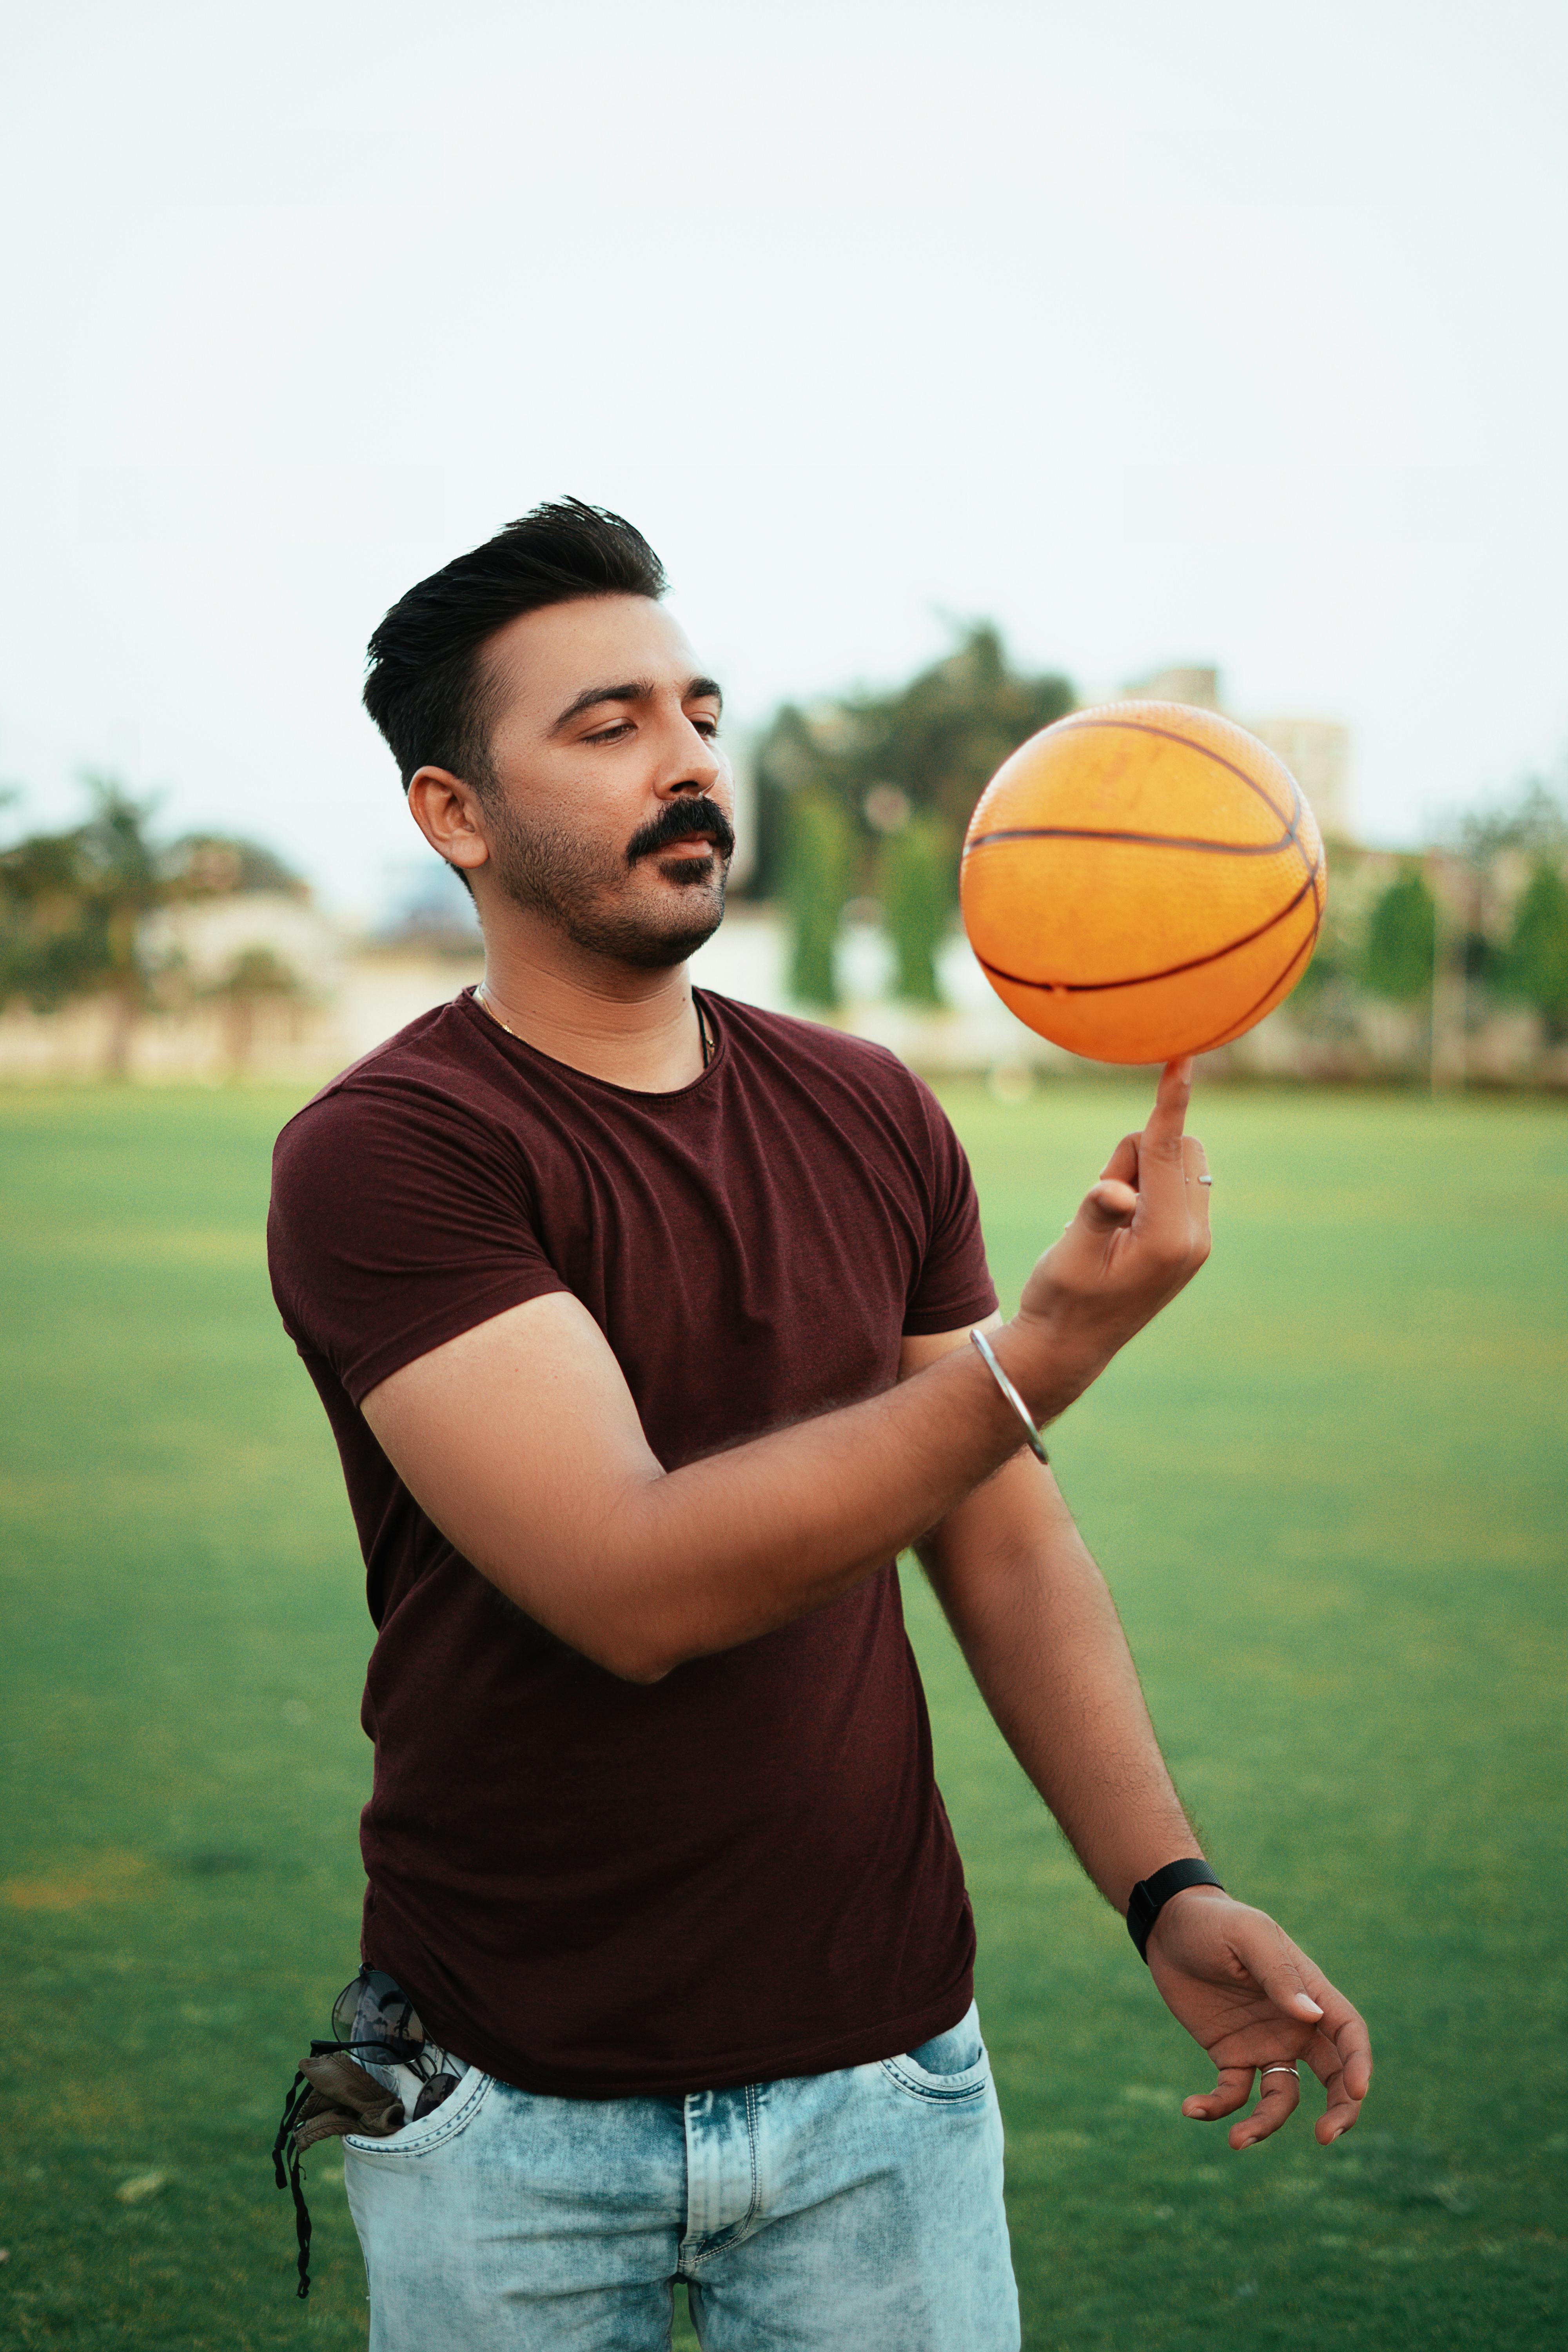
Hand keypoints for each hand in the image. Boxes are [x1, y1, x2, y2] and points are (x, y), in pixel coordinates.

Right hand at [1002, 1058, 1211, 1418]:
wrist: (1069, 1348)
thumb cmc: (1061, 1301)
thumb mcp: (1071, 1257)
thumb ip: (1094, 1213)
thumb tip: (1117, 1191)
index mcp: (1168, 1237)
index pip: (1170, 1150)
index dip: (1171, 1101)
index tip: (1183, 1058)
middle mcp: (1193, 1237)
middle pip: (1178, 1148)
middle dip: (1135, 1155)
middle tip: (1099, 1203)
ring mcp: (1195, 1240)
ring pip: (1175, 1163)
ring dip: (1137, 1173)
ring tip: (1106, 1222)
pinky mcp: (1188, 1241)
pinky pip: (1172, 1184)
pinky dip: (1144, 1189)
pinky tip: (1121, 1229)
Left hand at [1146, 1887, 1372, 2147]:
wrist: (1169, 1926)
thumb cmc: (1216, 1923)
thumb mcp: (1248, 1937)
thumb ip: (1278, 1974)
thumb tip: (1312, 2015)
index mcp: (1310, 1993)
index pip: (1348, 2035)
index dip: (1358, 2065)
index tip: (1356, 2093)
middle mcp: (1295, 2026)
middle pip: (1333, 2077)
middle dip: (1340, 2111)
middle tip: (1327, 2137)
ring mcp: (1264, 2044)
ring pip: (1282, 2098)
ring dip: (1266, 2124)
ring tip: (1237, 2140)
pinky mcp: (1230, 2056)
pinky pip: (1233, 2093)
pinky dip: (1216, 2108)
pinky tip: (1191, 2108)